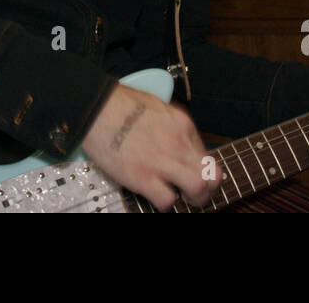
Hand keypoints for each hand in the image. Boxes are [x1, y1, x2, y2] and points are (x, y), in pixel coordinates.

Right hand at [79, 84, 219, 211]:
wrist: (97, 109)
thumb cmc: (121, 104)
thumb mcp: (158, 106)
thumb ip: (174, 126)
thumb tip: (181, 140)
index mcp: (182, 125)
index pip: (208, 156)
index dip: (203, 169)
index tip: (195, 174)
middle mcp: (178, 143)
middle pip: (212, 176)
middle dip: (207, 189)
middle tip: (194, 192)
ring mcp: (162, 161)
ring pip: (198, 190)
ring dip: (193, 199)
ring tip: (181, 197)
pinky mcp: (143, 177)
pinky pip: (167, 200)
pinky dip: (166, 203)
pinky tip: (157, 196)